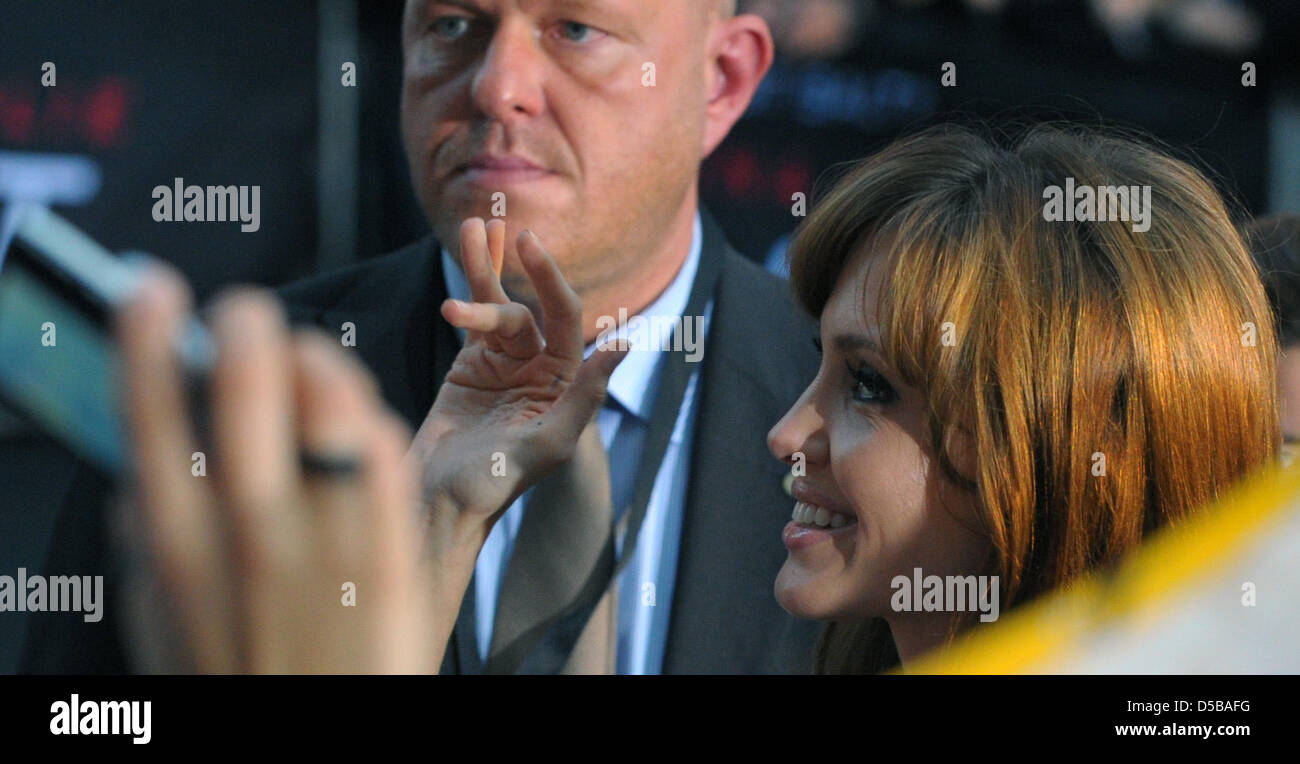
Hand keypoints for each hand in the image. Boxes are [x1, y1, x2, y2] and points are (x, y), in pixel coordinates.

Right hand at [117, 267, 436, 672]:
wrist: (312, 750)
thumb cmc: (237, 677)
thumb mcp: (164, 618)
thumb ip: (149, 538)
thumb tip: (143, 461)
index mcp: (172, 546)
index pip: (149, 410)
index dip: (148, 336)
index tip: (154, 291)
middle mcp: (246, 532)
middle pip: (245, 382)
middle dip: (245, 322)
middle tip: (246, 313)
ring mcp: (325, 540)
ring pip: (326, 400)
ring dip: (315, 359)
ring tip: (309, 360)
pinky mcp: (390, 552)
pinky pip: (380, 449)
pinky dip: (363, 415)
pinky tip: (354, 416)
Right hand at [408, 218, 626, 534]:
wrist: (438, 501)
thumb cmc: (497, 482)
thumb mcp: (551, 443)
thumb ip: (586, 393)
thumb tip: (626, 343)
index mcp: (567, 385)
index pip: (566, 320)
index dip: (551, 281)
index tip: (532, 248)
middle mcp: (541, 371)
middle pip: (531, 308)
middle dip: (521, 270)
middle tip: (508, 231)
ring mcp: (504, 366)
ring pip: (500, 307)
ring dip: (487, 268)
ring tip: (476, 224)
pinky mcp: (471, 367)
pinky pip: (473, 318)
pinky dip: (471, 284)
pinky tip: (471, 246)